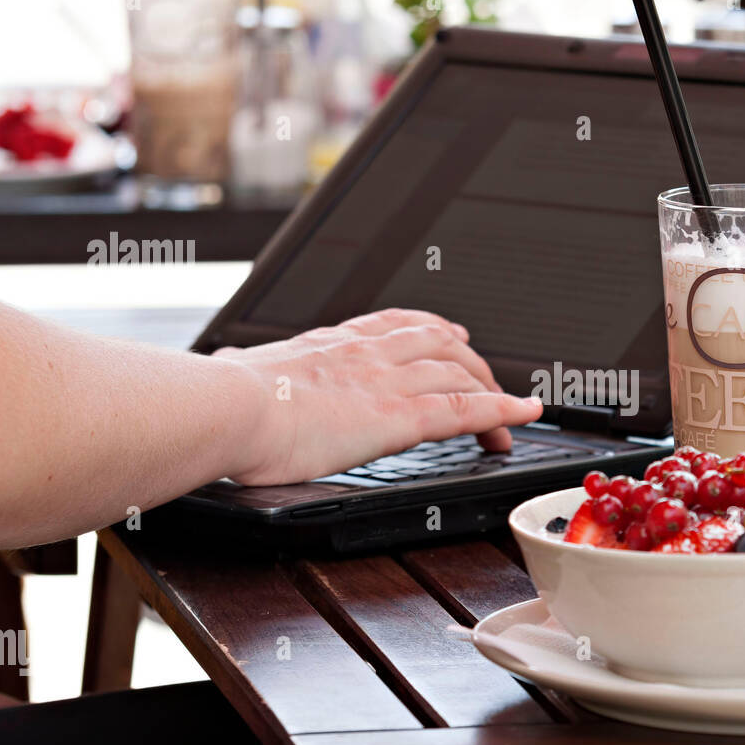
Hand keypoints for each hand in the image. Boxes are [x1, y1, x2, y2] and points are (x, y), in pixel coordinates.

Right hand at [217, 308, 542, 485]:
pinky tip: (524, 415)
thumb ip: (241, 369)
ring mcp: (386, 383)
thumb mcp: (235, 372)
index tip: (449, 334)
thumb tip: (223, 368)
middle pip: (438, 344)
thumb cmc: (220, 402)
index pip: (392, 325)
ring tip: (512, 409)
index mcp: (329, 344)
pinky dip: (502, 410)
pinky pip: (466, 410)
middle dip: (470, 360)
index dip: (429, 329)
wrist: (225, 408)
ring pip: (459, 374)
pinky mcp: (399, 418)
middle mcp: (366, 355)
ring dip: (492, 389)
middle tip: (488, 376)